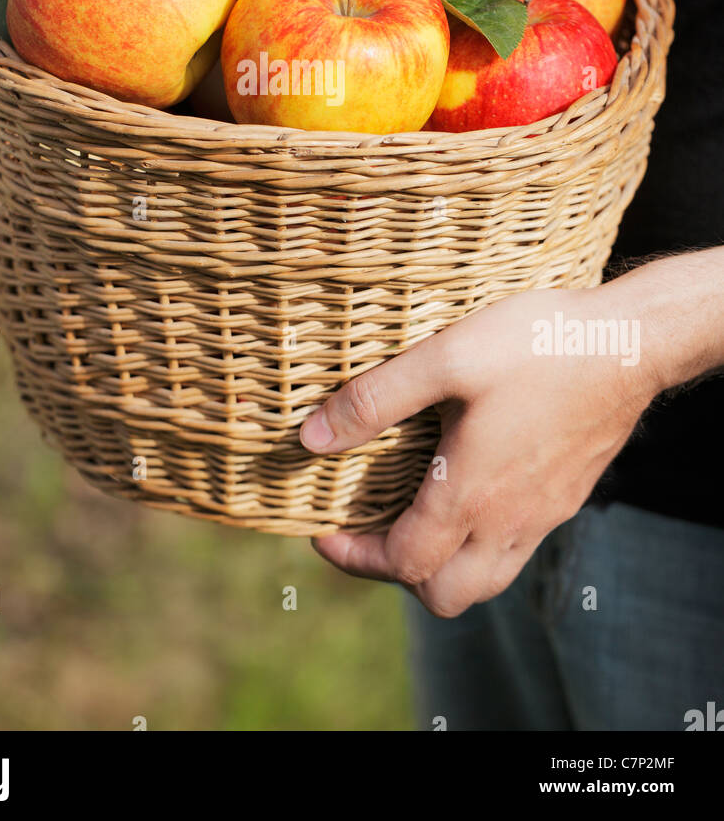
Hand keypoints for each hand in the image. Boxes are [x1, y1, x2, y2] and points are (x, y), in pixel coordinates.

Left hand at [300, 285, 661, 616]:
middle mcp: (508, 521)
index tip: (324, 531)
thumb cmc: (536, 346)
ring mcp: (543, 515)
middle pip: (445, 595)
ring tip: (411, 518)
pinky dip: (477, 545)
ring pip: (484, 581)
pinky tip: (466, 493)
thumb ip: (375, 400)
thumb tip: (310, 438)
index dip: (354, 556)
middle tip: (366, 532)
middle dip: (395, 575)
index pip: (402, 564)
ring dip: (440, 567)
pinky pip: (514, 550)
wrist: (629, 344)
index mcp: (470, 496)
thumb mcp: (445, 358)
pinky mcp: (566, 499)